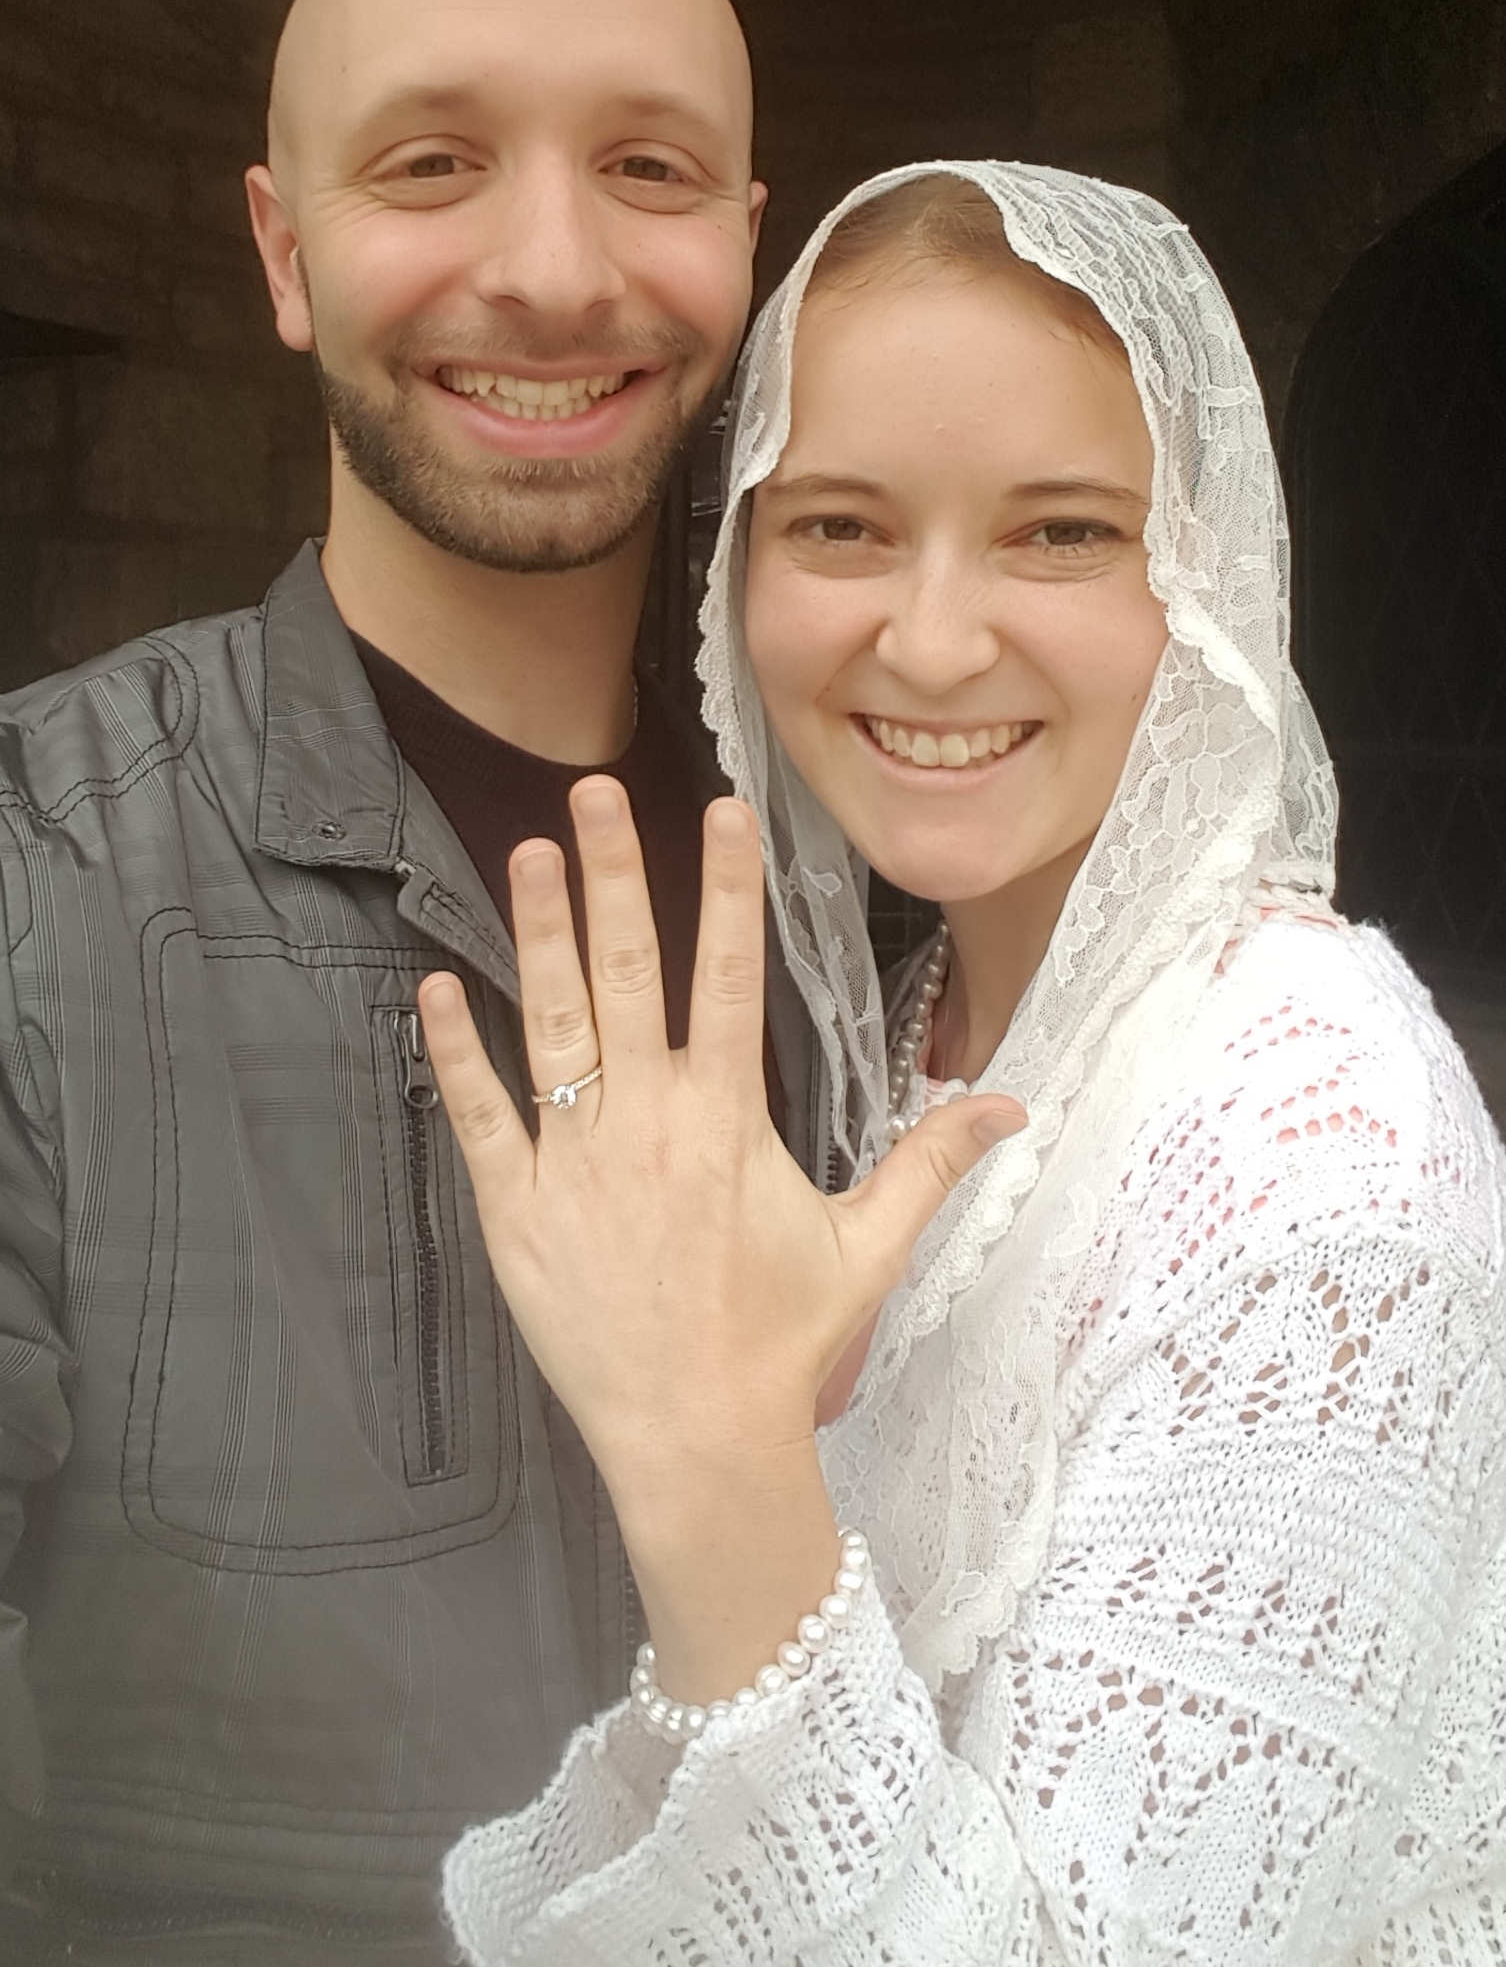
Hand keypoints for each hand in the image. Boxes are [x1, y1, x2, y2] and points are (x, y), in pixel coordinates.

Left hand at [419, 776, 1023, 1488]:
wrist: (694, 1440)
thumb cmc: (781, 1340)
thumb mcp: (867, 1248)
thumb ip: (931, 1164)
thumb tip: (1011, 1105)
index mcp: (729, 1121)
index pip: (731, 976)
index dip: (727, 887)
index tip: (721, 809)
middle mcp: (647, 1122)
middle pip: (628, 974)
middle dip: (612, 874)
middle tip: (590, 790)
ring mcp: (573, 1161)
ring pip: (550, 1024)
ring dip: (537, 934)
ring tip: (525, 853)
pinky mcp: (514, 1208)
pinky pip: (479, 1114)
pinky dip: (453, 1052)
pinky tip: (435, 987)